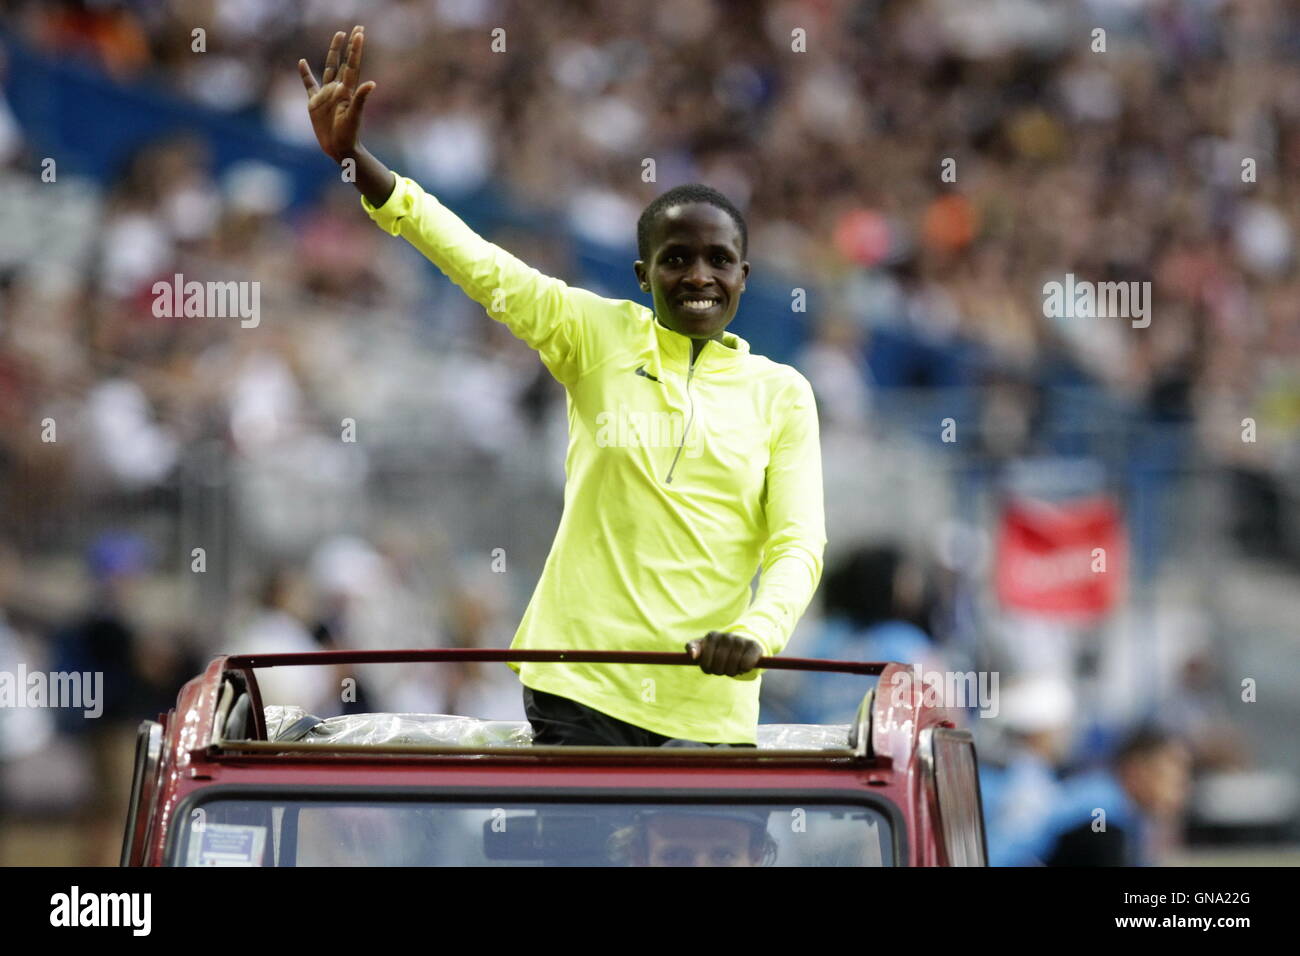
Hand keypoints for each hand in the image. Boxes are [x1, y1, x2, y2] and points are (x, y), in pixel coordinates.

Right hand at [298, 25, 375, 162]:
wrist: (339, 149)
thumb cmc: (349, 135)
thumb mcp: (354, 116)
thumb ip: (361, 99)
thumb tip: (372, 83)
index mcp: (348, 90)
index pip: (352, 65)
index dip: (356, 49)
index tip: (359, 33)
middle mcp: (338, 89)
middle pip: (343, 62)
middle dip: (349, 46)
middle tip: (355, 29)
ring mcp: (326, 94)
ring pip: (329, 68)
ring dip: (334, 52)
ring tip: (338, 36)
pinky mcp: (315, 103)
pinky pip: (309, 84)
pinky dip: (305, 74)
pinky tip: (302, 62)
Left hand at [686, 631, 763, 676]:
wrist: (742, 644)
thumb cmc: (719, 649)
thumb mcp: (703, 647)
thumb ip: (692, 647)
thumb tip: (692, 655)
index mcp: (712, 636)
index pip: (705, 662)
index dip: (707, 669)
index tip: (709, 667)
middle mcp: (727, 636)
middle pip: (718, 666)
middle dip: (720, 671)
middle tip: (723, 668)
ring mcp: (740, 640)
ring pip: (732, 667)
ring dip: (732, 672)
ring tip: (733, 667)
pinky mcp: (753, 646)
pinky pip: (746, 664)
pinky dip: (744, 669)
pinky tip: (743, 666)